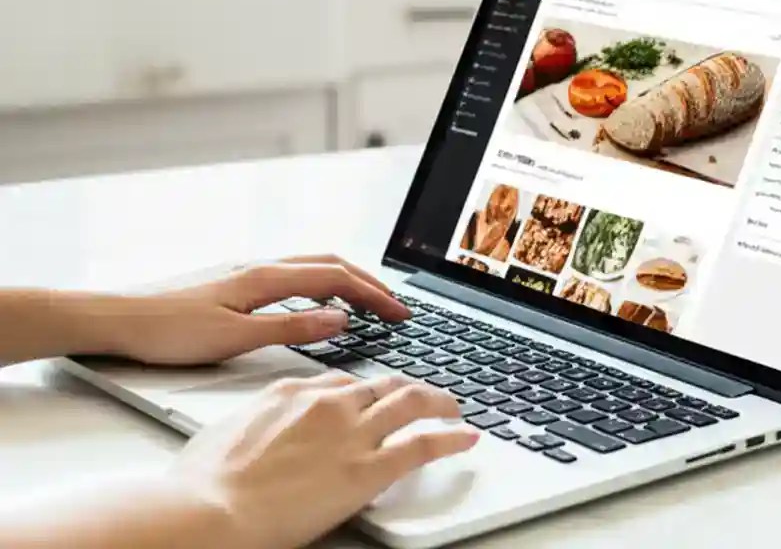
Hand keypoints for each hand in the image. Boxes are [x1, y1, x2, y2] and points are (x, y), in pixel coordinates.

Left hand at [103, 254, 409, 365]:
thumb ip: (291, 328)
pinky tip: (314, 303)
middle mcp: (258, 266)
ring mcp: (244, 271)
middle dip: (369, 283)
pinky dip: (318, 284)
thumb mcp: (235, 338)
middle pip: (329, 264)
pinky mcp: (230, 281)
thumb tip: (339, 319)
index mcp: (265, 277)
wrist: (112, 317)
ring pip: (310, 266)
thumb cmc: (165, 331)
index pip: (336, 280)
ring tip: (367, 300)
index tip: (401, 313)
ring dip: (345, 280)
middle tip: (396, 306)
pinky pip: (290, 275)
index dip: (374, 296)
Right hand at [173, 372, 479, 548]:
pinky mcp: (369, 469)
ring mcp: (352, 433)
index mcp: (290, 392)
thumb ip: (255, 425)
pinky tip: (465, 437)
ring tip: (454, 409)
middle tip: (421, 396)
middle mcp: (328, 404)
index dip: (362, 390)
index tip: (371, 396)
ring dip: (439, 403)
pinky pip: (423, 444)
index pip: (339, 381)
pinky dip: (451, 437)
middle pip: (381, 384)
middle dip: (406, 387)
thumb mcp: (224, 434)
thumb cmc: (203, 484)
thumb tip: (256, 434)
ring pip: (411, 403)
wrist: (209, 510)